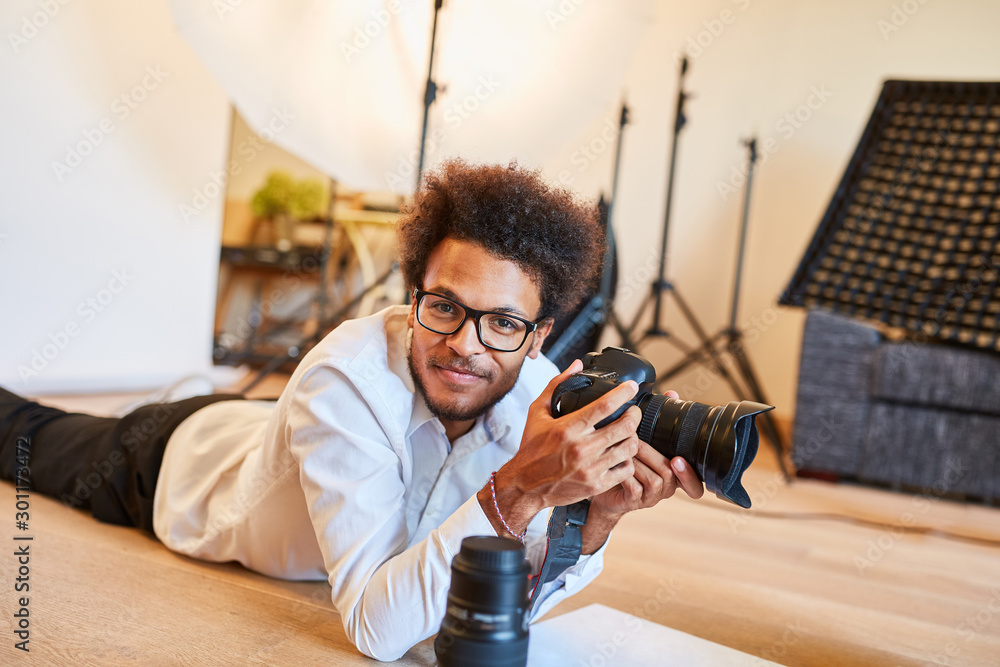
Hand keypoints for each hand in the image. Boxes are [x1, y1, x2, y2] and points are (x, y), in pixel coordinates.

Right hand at [479, 359, 641, 535]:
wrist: (524, 485)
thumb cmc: (532, 448)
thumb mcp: (537, 412)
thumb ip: (557, 385)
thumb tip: (577, 365)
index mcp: (568, 428)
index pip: (604, 406)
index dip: (623, 393)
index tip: (631, 387)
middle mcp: (581, 448)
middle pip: (624, 427)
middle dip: (634, 415)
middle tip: (633, 411)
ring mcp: (590, 469)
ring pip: (629, 448)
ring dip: (633, 437)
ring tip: (629, 432)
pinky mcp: (596, 485)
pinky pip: (626, 470)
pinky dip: (628, 460)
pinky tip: (622, 454)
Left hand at [581, 390, 704, 552]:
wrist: (603, 484)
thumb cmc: (629, 460)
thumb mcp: (647, 440)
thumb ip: (661, 421)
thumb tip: (672, 394)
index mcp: (674, 474)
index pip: (695, 485)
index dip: (690, 475)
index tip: (678, 459)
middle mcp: (666, 488)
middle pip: (669, 473)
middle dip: (651, 454)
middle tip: (636, 441)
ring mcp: (650, 497)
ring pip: (654, 480)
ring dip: (638, 462)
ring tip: (625, 450)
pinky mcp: (633, 502)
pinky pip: (634, 489)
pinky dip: (626, 474)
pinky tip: (617, 463)